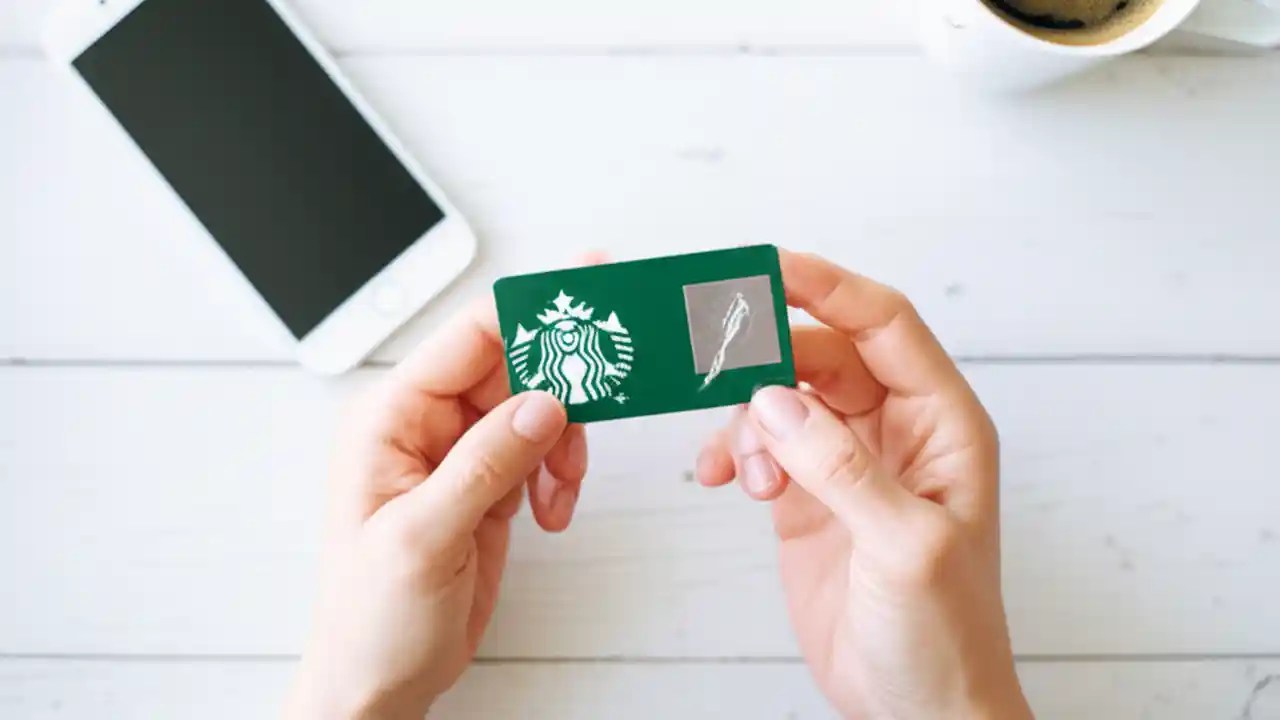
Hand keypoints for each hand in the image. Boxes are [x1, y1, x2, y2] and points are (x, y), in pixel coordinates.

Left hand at [284, 300, 587, 719]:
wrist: (381, 679)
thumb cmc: (370, 616)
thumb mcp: (423, 537)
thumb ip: (485, 463)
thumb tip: (542, 403)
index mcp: (391, 418)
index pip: (467, 340)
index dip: (528, 313)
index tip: (585, 304)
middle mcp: (426, 426)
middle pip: (513, 367)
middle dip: (562, 386)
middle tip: (607, 390)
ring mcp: (461, 454)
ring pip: (537, 409)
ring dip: (564, 443)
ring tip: (561, 490)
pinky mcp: (489, 484)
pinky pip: (541, 451)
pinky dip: (561, 474)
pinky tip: (553, 510)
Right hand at [696, 251, 1031, 718]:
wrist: (917, 708)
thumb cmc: (946, 635)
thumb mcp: (905, 548)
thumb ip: (843, 468)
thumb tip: (777, 399)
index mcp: (942, 423)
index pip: (883, 325)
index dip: (826, 287)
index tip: (764, 268)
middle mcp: (895, 430)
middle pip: (821, 353)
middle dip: (766, 357)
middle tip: (713, 362)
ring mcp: (847, 461)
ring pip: (783, 396)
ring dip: (747, 420)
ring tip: (747, 474)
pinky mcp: (808, 494)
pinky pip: (760, 443)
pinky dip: (733, 450)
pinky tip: (724, 478)